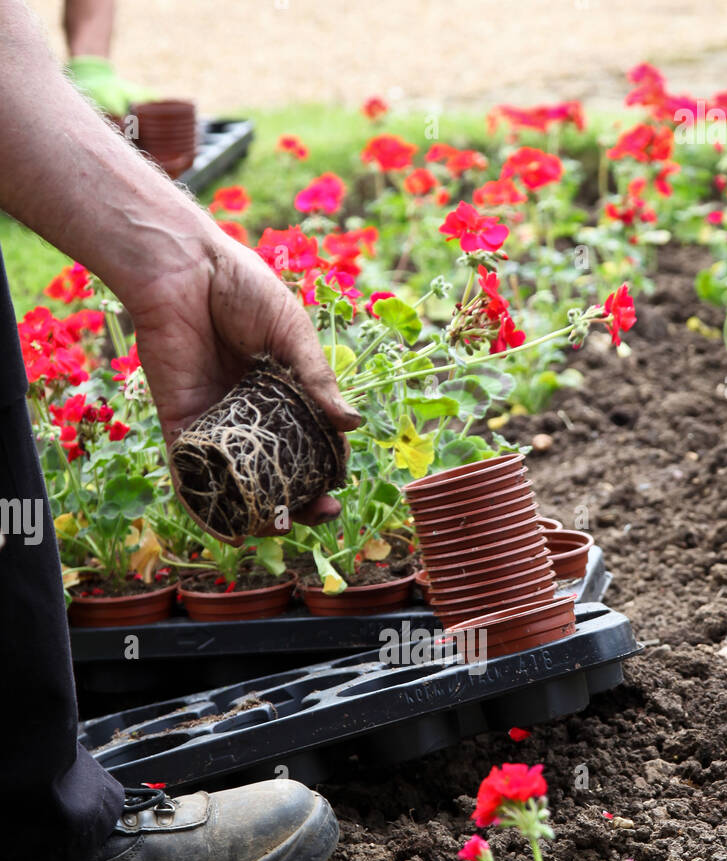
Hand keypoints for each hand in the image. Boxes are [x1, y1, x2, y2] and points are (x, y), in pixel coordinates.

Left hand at [127, 232, 361, 522]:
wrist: (183, 267)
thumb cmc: (242, 287)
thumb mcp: (293, 334)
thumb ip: (317, 381)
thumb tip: (353, 425)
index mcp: (280, 393)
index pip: (307, 445)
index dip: (323, 474)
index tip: (337, 491)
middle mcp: (248, 415)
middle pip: (274, 472)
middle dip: (297, 502)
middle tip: (318, 515)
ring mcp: (214, 423)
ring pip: (236, 483)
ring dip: (257, 513)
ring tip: (279, 528)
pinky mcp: (179, 425)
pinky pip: (190, 477)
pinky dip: (206, 509)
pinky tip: (228, 532)